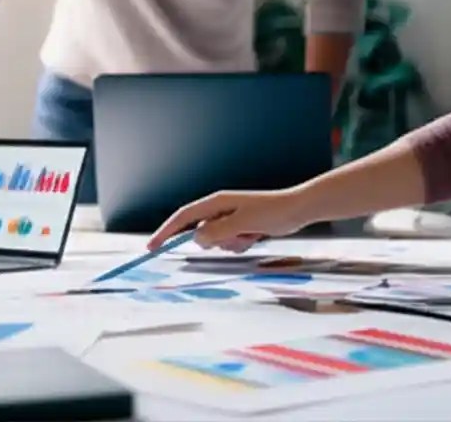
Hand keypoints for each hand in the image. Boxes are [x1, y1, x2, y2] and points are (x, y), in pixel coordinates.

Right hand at [148, 189, 312, 252]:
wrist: (298, 210)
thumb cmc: (272, 212)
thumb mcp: (242, 223)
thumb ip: (216, 232)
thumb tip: (195, 239)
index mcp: (216, 202)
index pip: (183, 217)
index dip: (166, 232)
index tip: (152, 247)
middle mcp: (219, 209)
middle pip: (200, 232)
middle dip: (214, 241)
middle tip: (238, 236)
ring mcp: (230, 218)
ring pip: (216, 240)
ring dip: (230, 244)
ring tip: (251, 235)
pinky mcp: (240, 227)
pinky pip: (229, 243)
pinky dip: (239, 244)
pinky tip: (255, 236)